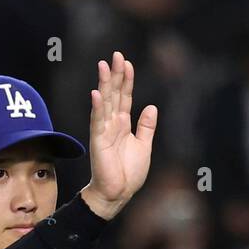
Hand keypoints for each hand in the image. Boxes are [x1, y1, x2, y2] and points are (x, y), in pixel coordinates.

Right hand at [80, 51, 158, 220]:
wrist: (117, 194)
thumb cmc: (129, 174)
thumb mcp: (144, 146)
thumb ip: (146, 127)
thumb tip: (151, 107)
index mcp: (123, 125)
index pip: (125, 97)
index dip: (127, 80)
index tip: (127, 62)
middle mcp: (112, 124)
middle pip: (114, 94)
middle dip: (115, 74)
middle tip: (116, 54)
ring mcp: (104, 131)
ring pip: (105, 103)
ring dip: (104, 84)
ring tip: (104, 65)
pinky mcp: (98, 141)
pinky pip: (97, 121)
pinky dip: (97, 108)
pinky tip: (96, 93)